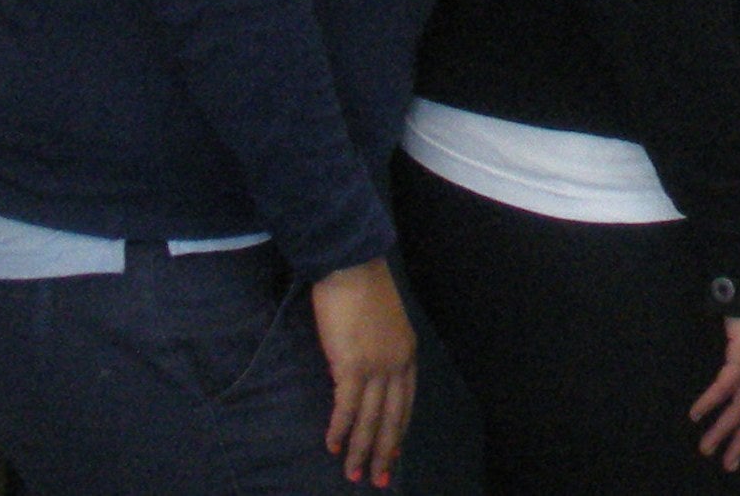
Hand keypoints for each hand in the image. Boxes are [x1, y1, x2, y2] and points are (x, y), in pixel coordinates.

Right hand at [310, 257, 416, 486]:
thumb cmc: (361, 290)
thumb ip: (377, 352)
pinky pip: (347, 406)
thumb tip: (359, 374)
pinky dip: (340, 428)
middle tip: (377, 479)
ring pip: (370, 418)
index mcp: (407, 353)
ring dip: (360, 449)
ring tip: (353, 473)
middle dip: (384, 452)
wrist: (351, 266)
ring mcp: (377, 365)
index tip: (393, 454)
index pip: (406, 403)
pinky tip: (333, 445)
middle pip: (392, 418)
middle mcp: (397, 363)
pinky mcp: (352, 364)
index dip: (398, 431)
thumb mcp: (380, 325)